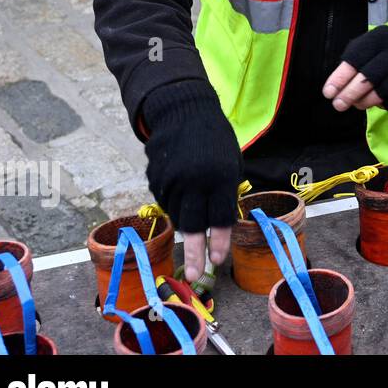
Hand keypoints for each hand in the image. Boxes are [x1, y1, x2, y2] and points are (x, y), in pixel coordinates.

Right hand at [141, 81, 242, 281]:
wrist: (184, 110)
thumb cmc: (216, 140)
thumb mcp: (231, 162)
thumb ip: (226, 192)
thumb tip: (219, 224)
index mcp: (220, 177)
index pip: (220, 218)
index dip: (219, 241)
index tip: (218, 261)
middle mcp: (195, 182)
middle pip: (193, 225)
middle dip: (195, 253)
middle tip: (195, 276)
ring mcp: (172, 180)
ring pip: (177, 215)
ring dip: (185, 221)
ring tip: (193, 205)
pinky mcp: (155, 177)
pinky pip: (166, 201)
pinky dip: (175, 203)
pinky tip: (182, 187)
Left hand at [323, 24, 387, 113]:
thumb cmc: (381, 51)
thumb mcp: (365, 47)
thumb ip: (350, 65)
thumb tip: (334, 90)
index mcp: (378, 38)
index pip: (356, 59)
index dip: (340, 78)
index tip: (328, 93)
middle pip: (370, 76)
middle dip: (350, 94)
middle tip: (338, 105)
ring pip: (384, 91)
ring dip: (366, 102)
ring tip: (356, 104)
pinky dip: (383, 105)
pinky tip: (376, 103)